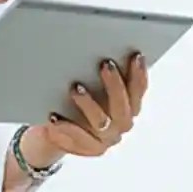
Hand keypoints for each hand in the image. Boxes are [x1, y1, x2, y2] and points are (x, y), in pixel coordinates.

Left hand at [33, 53, 148, 158]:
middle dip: (115, 84)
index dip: (139, 73)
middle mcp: (121, 123)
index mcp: (129, 105)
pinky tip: (54, 116)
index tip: (135, 55)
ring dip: (89, 103)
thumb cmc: (75, 101)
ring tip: (75, 88)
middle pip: (123, 105)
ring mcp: (106, 138)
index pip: (138, 89)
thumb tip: (99, 43)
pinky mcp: (89, 149)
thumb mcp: (91, 84)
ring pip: (101, 121)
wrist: (56, 130)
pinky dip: (66, 126)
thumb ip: (100, 72)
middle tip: (105, 65)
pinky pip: (78, 138)